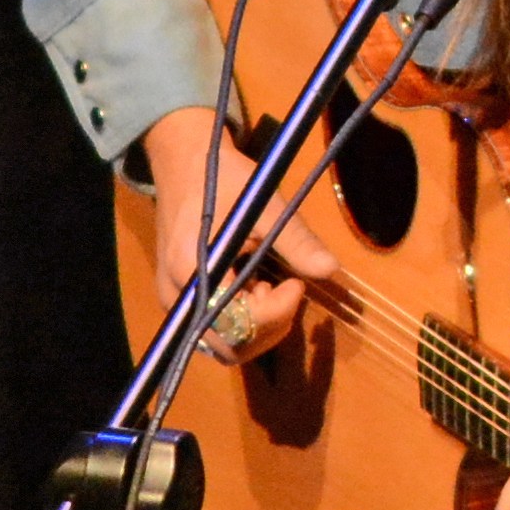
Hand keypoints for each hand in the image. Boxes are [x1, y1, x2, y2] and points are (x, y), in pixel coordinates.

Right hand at [142, 106, 337, 363]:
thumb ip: (296, 241)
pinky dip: (247, 317)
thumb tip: (331, 269)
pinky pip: (218, 327)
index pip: (236, 326)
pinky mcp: (186, 299)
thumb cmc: (225, 179)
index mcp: (191, 275)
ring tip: (274, 284)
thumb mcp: (267, 206)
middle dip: (270, 325)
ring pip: (225, 342)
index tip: (297, 283)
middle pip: (229, 346)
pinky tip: (260, 285)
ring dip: (260, 324)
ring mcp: (179, 302)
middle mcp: (178, 299)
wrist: (187, 163)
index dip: (275, 313)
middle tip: (289, 288)